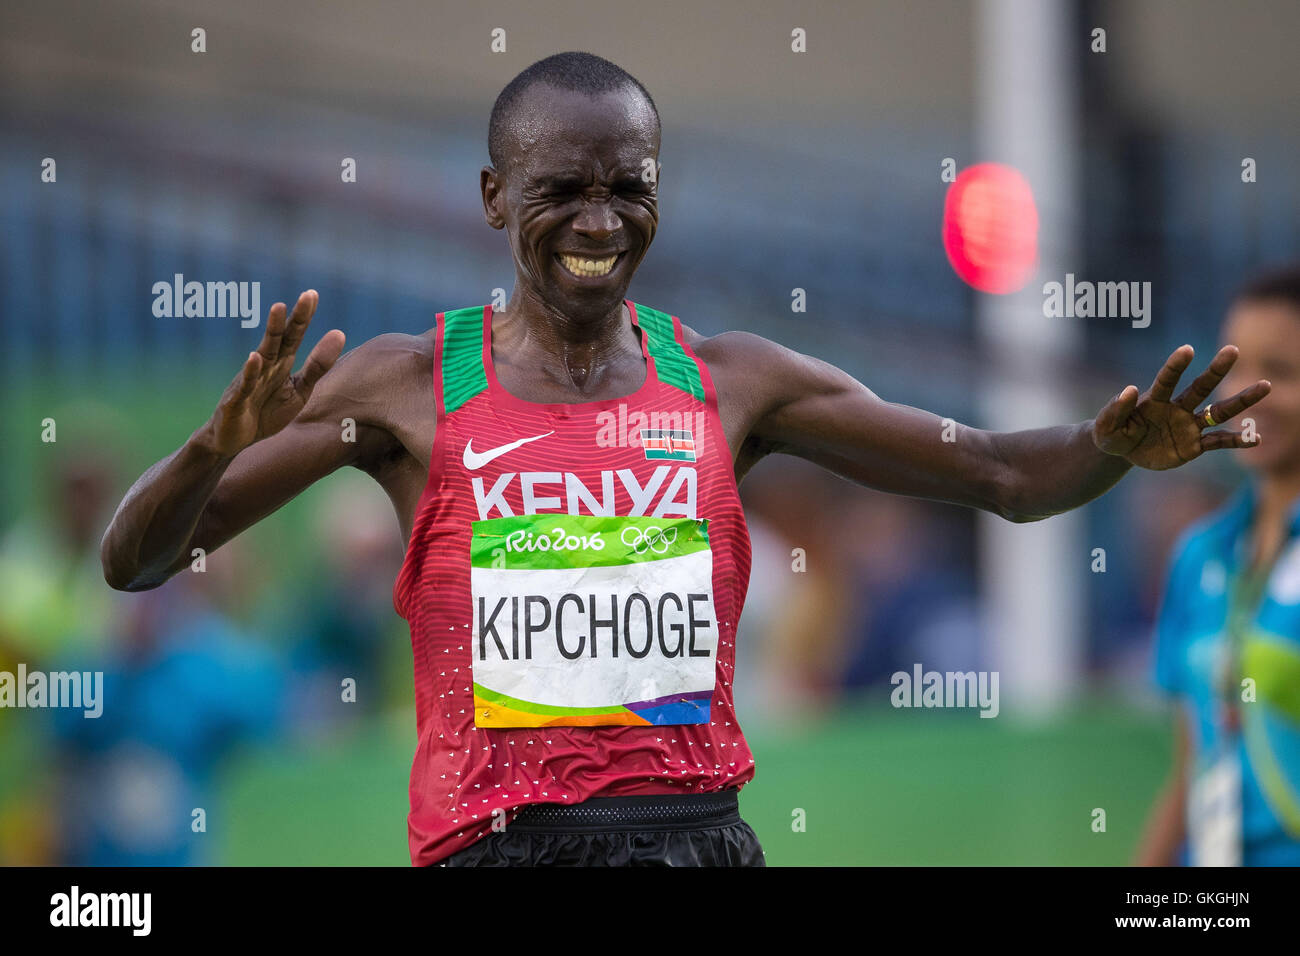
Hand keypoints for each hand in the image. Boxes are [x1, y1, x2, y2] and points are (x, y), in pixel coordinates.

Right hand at [204, 290, 344, 456]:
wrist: (234, 441)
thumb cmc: (267, 412)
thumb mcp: (300, 390)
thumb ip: (317, 366)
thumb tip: (339, 334)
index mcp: (281, 364)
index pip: (294, 336)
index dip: (303, 316)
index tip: (313, 293)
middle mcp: (265, 366)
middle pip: (281, 338)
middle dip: (293, 317)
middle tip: (306, 295)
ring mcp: (249, 381)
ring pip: (262, 354)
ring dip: (271, 332)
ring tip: (279, 309)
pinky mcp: (236, 400)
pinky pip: (244, 385)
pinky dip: (249, 372)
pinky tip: (254, 358)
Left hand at [1092, 344, 1270, 469]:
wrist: (1122, 451)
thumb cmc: (1111, 434)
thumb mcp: (1105, 427)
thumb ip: (1114, 409)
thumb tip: (1130, 390)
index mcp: (1154, 400)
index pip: (1167, 379)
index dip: (1176, 365)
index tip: (1187, 349)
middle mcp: (1177, 408)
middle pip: (1200, 386)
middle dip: (1216, 370)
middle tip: (1233, 350)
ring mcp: (1188, 425)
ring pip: (1218, 411)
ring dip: (1241, 400)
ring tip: (1265, 386)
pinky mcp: (1194, 445)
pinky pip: (1218, 441)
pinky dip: (1237, 440)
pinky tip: (1257, 438)